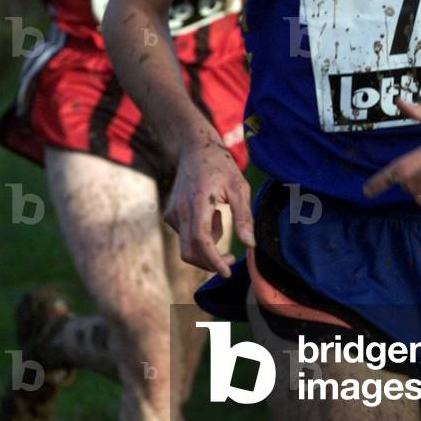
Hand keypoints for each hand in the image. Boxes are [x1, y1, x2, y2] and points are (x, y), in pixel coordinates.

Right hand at [164, 130, 254, 277]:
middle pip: (190, 252)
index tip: (227, 272)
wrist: (194, 148)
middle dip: (210, 262)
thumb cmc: (220, 165)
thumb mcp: (239, 187)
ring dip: (207, 244)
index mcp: (198, 201)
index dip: (213, 261)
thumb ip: (244, 217)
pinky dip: (200, 234)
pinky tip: (210, 213)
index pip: (201, 240)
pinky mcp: (170, 215)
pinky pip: (184, 236)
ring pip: (187, 246)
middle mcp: (180, 210)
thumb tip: (250, 245)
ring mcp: (172, 213)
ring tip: (220, 216)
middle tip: (231, 258)